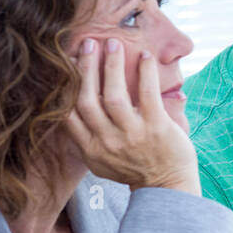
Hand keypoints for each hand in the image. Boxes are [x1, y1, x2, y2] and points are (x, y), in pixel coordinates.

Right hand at [64, 38, 199, 194]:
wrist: (168, 188)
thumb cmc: (136, 170)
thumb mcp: (102, 161)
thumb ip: (88, 137)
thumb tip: (72, 109)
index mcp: (91, 149)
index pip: (68, 114)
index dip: (64, 86)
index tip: (64, 63)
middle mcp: (107, 142)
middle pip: (86, 100)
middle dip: (84, 68)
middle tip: (88, 43)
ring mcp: (132, 135)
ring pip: (113, 96)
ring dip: (111, 66)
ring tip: (112, 43)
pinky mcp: (156, 128)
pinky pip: (147, 95)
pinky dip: (145, 73)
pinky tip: (145, 56)